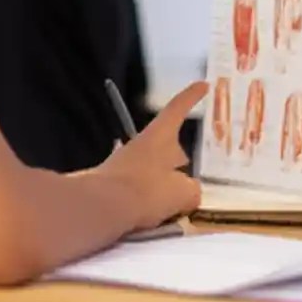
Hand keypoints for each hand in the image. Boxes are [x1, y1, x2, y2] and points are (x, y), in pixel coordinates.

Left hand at [98, 81, 207, 229]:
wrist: (98, 211)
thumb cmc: (145, 191)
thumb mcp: (183, 192)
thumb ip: (192, 190)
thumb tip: (190, 192)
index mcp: (159, 137)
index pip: (177, 110)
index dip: (191, 97)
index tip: (203, 84)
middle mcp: (141, 146)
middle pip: (166, 144)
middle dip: (178, 156)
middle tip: (191, 169)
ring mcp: (124, 166)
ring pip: (154, 170)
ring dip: (165, 182)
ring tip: (179, 202)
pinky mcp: (113, 188)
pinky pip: (141, 190)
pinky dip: (152, 200)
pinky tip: (159, 216)